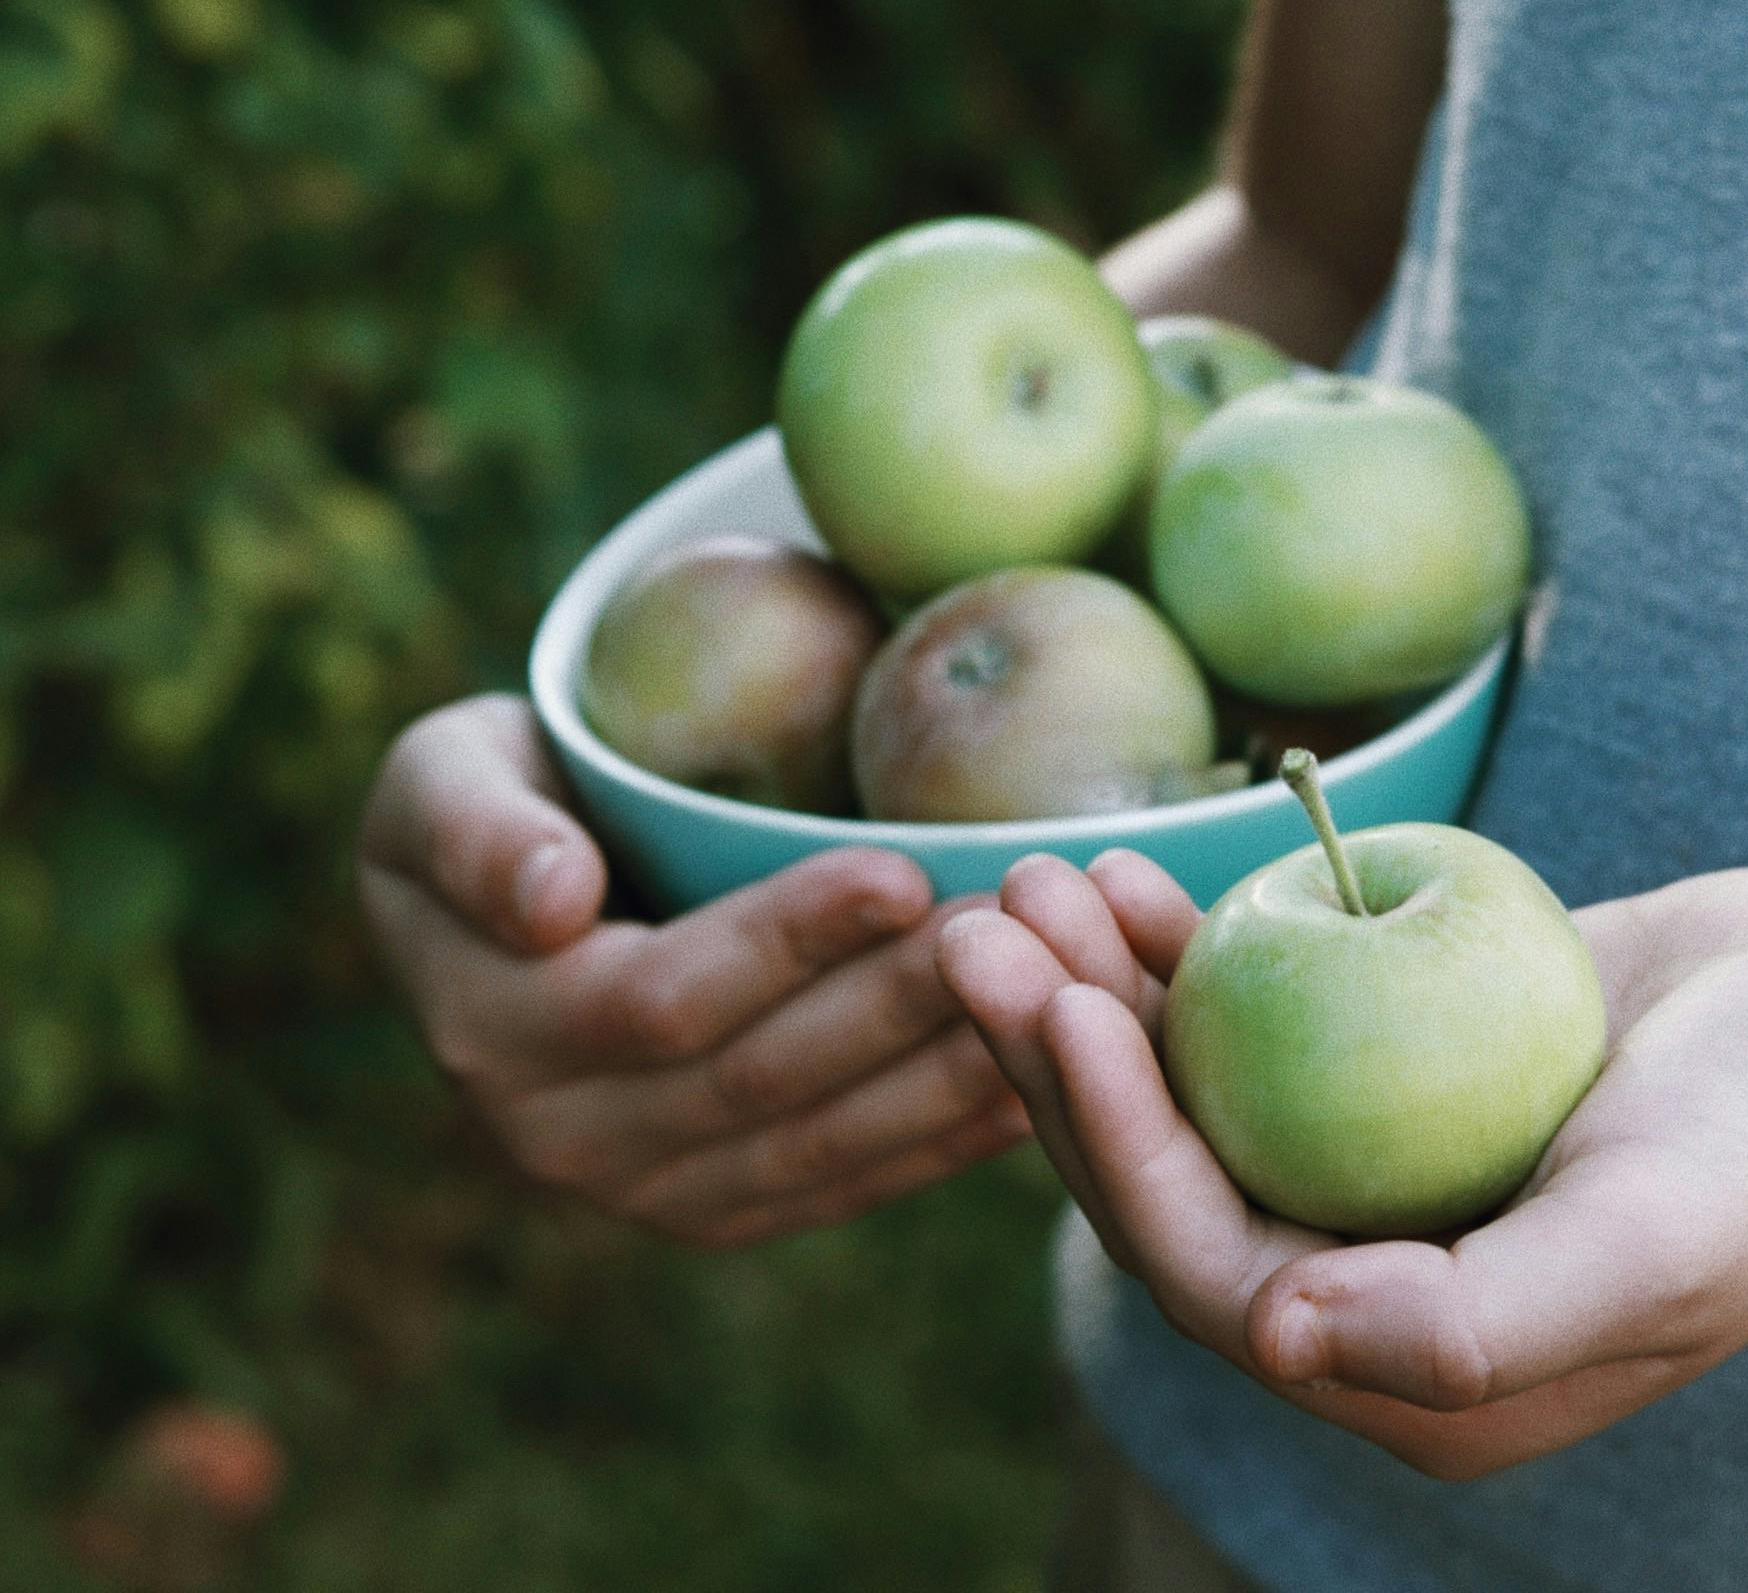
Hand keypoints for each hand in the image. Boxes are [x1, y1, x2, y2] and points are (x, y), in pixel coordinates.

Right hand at [358, 695, 1027, 1246]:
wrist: (528, 901)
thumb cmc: (500, 802)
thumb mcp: (443, 779)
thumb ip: (474, 829)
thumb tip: (549, 900)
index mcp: (496, 1032)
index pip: (662, 997)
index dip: (784, 940)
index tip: (901, 871)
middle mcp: (567, 1139)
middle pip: (765, 1079)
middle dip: (902, 1002)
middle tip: (1024, 925)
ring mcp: (654, 1190)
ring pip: (826, 1144)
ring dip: (950, 1074)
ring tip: (1063, 991)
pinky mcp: (730, 1207)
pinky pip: (854, 1180)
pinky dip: (952, 1137)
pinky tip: (1049, 1077)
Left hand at [939, 851, 1747, 1477]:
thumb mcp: (1659, 1230)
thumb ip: (1480, 1319)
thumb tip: (1280, 1344)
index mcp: (1427, 1372)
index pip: (1214, 1272)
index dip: (1114, 1147)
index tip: (1055, 1003)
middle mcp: (1391, 1293)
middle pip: (1177, 1180)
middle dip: (1066, 1063)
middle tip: (986, 922)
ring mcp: (1395, 1183)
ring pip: (1203, 1099)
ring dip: (1108, 998)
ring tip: (1036, 878)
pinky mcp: (1406, 1081)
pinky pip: (1268, 1026)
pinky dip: (1195, 960)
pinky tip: (1136, 876)